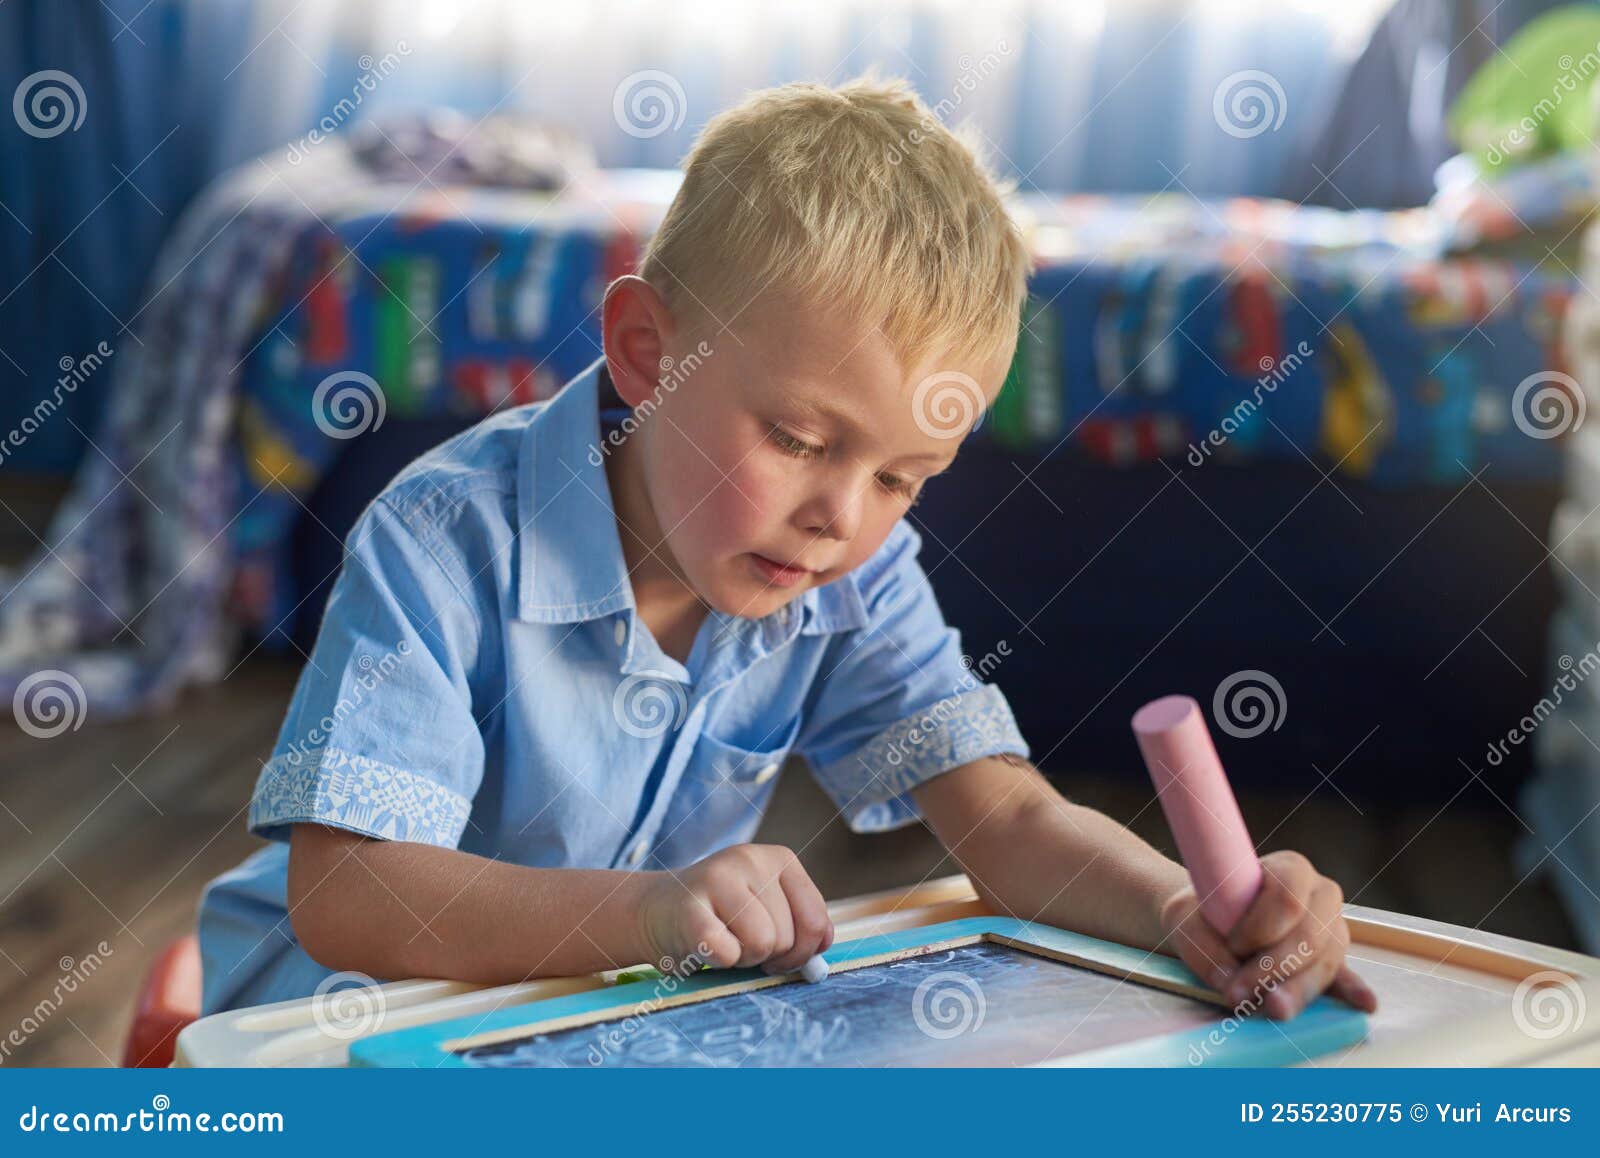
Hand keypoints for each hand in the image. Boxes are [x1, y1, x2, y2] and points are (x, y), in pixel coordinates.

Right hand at [638, 843, 833, 975]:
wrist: (655, 912)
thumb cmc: (721, 918)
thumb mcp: (768, 910)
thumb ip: (801, 926)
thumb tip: (822, 949)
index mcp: (779, 858)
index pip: (815, 921)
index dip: (803, 952)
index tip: (780, 956)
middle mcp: (751, 858)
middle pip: (787, 937)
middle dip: (767, 955)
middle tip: (740, 942)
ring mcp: (718, 877)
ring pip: (762, 944)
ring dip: (743, 958)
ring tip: (723, 941)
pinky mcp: (690, 907)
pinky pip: (727, 952)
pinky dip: (720, 961)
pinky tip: (705, 945)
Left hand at [1158, 849, 1377, 1019]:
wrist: (1211, 921)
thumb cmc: (1203, 912)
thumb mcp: (1187, 916)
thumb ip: (1203, 944)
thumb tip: (1230, 981)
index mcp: (1291, 869)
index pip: (1286, 900)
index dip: (1261, 928)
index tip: (1232, 946)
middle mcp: (1321, 896)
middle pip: (1309, 936)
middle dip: (1274, 968)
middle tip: (1239, 993)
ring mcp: (1333, 930)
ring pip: (1324, 963)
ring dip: (1296, 990)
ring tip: (1274, 1010)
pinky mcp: (1333, 963)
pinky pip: (1345, 978)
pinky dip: (1352, 992)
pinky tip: (1363, 1003)